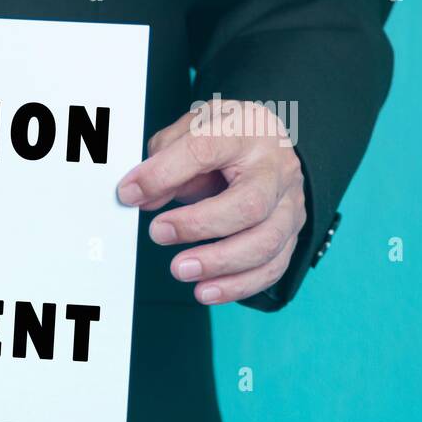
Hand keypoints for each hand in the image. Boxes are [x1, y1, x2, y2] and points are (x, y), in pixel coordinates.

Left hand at [116, 101, 304, 304]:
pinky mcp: (291, 233)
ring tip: (181, 270)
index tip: (129, 192)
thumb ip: (164, 159)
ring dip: (219, 264)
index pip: (205, 150)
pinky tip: (206, 291)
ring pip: (266, 242)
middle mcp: (276, 169)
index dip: (163, 173)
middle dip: (199, 226)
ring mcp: (289, 204)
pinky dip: (238, 285)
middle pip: (249, 205)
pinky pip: (272, 267)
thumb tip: (140, 196)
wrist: (270, 141)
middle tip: (158, 233)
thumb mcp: (190, 131)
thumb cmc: (227, 137)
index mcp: (246, 132)